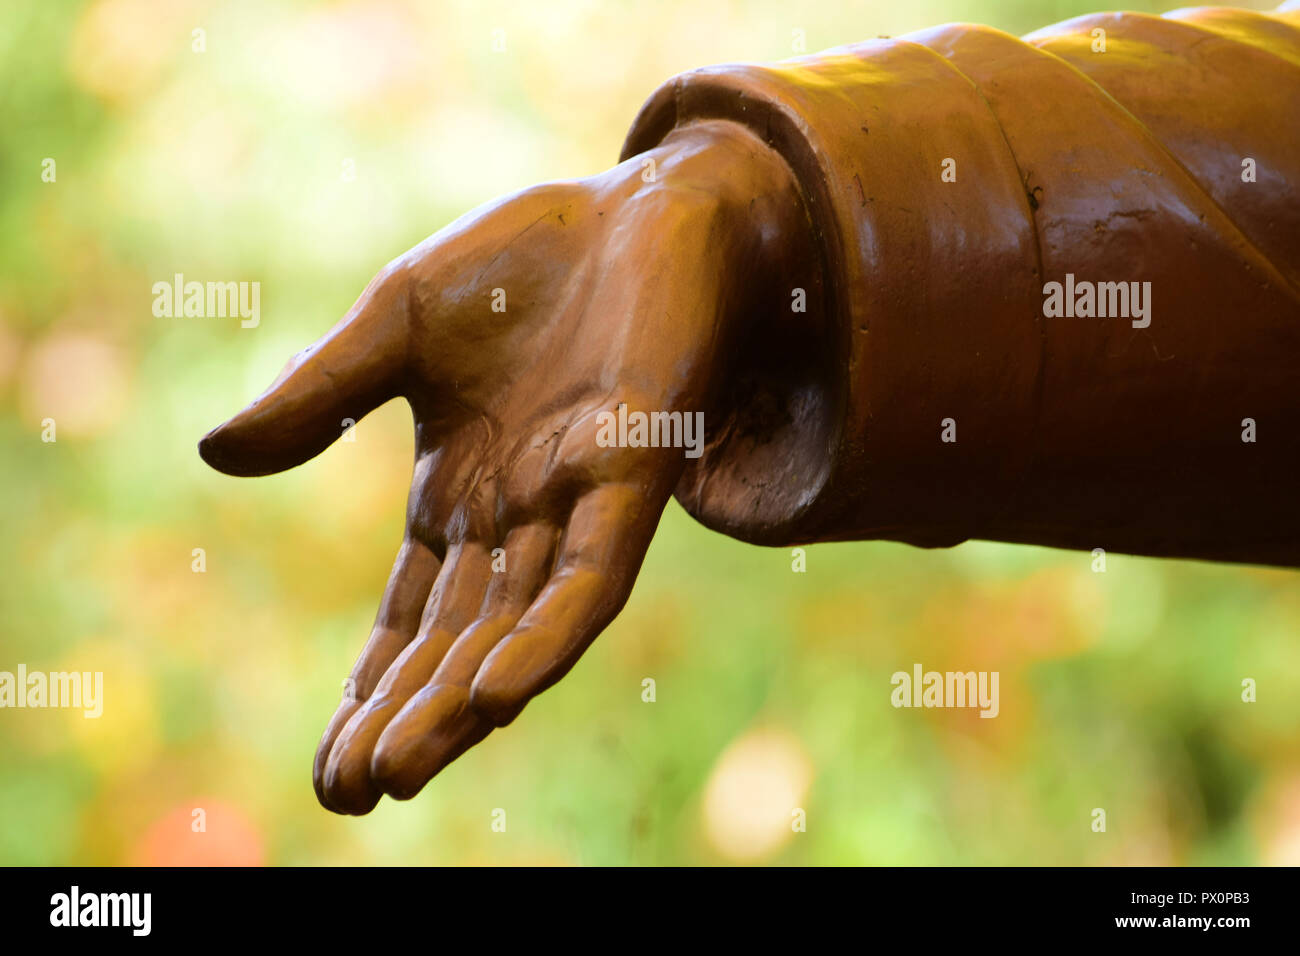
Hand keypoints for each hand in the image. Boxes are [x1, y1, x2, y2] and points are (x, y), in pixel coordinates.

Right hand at [199, 120, 814, 812]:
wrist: (645, 204)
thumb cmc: (526, 263)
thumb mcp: (398, 325)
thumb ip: (322, 395)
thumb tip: (213, 458)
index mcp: (461, 493)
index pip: (411, 617)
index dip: (371, 688)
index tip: (329, 764)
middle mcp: (519, 517)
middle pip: (457, 642)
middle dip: (406, 719)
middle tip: (349, 796)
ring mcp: (576, 502)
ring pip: (518, 628)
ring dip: (462, 701)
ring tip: (403, 772)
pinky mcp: (633, 472)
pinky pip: (593, 572)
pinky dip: (548, 631)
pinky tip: (502, 690)